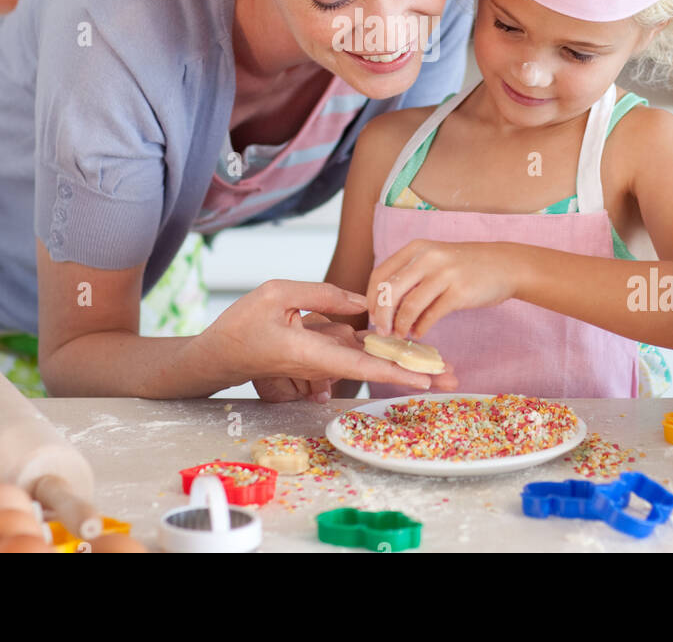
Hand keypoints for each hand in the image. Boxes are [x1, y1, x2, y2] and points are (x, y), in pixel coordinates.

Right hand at [194, 279, 453, 394]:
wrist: (219, 355)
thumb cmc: (241, 325)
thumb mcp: (278, 293)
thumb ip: (323, 294)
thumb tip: (362, 303)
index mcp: (311, 353)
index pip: (360, 365)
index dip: (394, 372)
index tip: (424, 379)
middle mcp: (323, 365)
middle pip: (375, 369)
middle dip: (414, 374)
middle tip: (453, 378)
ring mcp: (324, 364)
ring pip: (369, 361)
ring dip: (402, 364)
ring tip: (443, 369)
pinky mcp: (322, 358)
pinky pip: (354, 354)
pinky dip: (380, 353)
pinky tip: (407, 351)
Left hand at [366, 240, 522, 339]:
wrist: (505, 265)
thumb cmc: (466, 266)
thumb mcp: (435, 260)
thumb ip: (411, 275)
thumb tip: (385, 305)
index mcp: (416, 249)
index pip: (380, 274)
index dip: (371, 298)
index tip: (373, 315)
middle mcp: (428, 258)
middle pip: (389, 291)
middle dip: (381, 316)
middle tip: (382, 332)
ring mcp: (444, 274)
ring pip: (409, 305)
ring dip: (401, 326)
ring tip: (401, 335)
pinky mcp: (459, 292)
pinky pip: (431, 315)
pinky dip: (421, 328)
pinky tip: (419, 333)